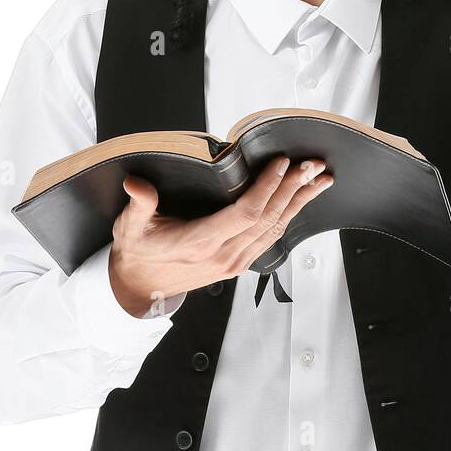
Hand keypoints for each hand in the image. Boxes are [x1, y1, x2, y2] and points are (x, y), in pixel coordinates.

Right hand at [107, 156, 332, 316]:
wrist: (138, 287)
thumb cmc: (138, 252)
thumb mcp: (131, 226)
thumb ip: (140, 203)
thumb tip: (136, 183)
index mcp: (200, 242)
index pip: (245, 213)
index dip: (267, 188)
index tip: (281, 163)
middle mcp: (223, 255)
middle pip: (268, 219)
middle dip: (294, 189)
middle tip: (313, 164)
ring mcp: (234, 262)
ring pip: (276, 229)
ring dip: (299, 202)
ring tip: (320, 179)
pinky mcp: (238, 263)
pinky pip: (270, 238)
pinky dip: (289, 216)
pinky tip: (301, 200)